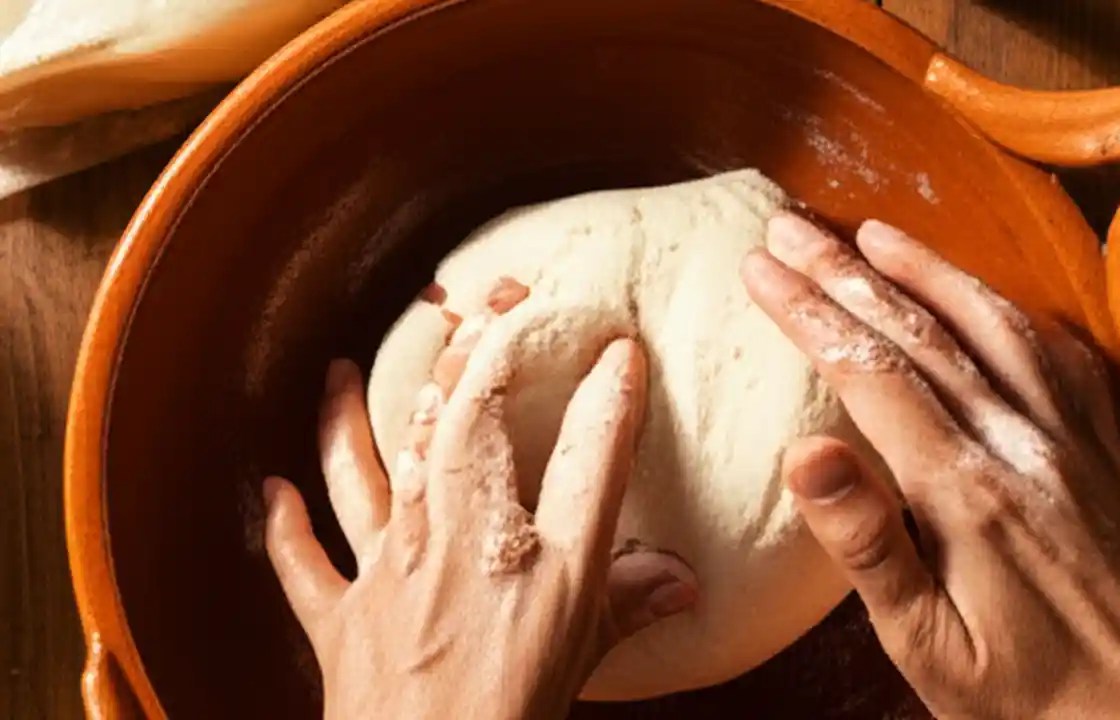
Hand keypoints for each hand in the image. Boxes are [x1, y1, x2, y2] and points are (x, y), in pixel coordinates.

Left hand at [262, 279, 696, 719]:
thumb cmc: (513, 719)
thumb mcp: (584, 661)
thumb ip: (629, 608)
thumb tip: (683, 579)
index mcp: (541, 565)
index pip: (589, 457)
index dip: (610, 397)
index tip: (620, 349)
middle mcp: (464, 549)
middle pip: (467, 429)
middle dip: (478, 359)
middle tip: (486, 308)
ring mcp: (392, 575)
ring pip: (366, 472)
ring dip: (347, 418)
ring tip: (335, 372)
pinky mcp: (340, 618)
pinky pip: (302, 562)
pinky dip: (284, 527)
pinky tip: (273, 492)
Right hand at [742, 214, 1119, 719]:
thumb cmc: (1031, 702)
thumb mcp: (929, 649)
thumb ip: (868, 546)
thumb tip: (806, 452)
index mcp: (967, 493)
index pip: (871, 371)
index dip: (809, 311)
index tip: (759, 267)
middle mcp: (1024, 447)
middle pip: (922, 332)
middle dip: (844, 271)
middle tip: (787, 226)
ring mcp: (1078, 444)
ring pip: (995, 326)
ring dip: (928, 269)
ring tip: (873, 231)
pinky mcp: (1113, 456)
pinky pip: (1065, 356)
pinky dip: (1012, 310)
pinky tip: (985, 295)